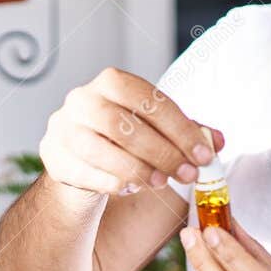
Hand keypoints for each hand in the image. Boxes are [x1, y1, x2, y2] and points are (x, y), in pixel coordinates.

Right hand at [39, 67, 222, 196]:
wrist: (80, 160)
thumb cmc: (125, 139)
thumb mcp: (158, 129)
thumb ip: (188, 132)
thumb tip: (217, 141)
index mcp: (111, 82)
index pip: (149, 99)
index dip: (181, 129)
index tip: (205, 155)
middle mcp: (82, 99)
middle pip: (122, 124)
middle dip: (162, 152)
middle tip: (188, 174)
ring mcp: (63, 128)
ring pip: (99, 149)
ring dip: (137, 169)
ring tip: (163, 183)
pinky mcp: (53, 157)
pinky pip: (84, 173)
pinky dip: (112, 183)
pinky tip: (133, 188)